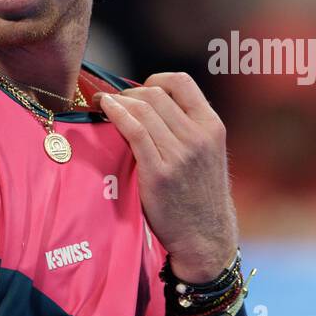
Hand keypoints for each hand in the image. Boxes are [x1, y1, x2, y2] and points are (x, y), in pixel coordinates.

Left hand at [96, 73, 238, 283]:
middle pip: (156, 95)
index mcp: (212, 126)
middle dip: (130, 93)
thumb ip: (189, 128)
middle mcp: (198, 136)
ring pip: (142, 109)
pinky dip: (116, 114)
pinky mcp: (159, 172)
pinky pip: (133, 131)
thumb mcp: (208, 154)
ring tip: (103, 103)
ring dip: (117, 101)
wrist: (205, 236)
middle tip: (115, 101)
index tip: (141, 90)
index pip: (182, 82)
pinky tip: (106, 110)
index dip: (156, 80)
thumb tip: (153, 105)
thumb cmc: (200, 196)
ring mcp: (179, 154)